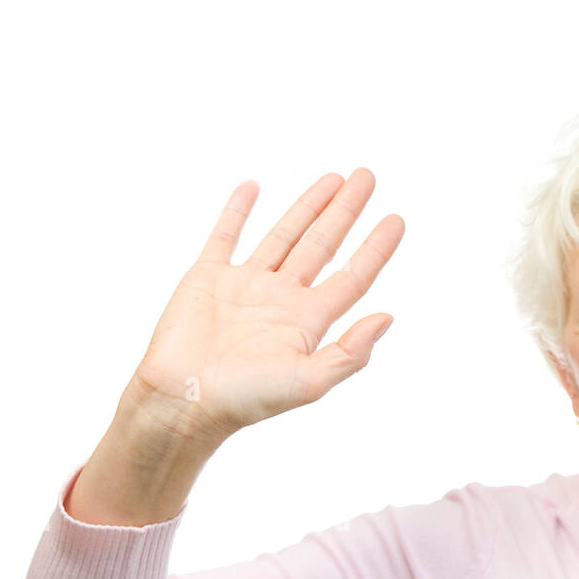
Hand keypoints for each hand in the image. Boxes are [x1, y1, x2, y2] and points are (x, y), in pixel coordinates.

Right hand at [130, 169, 401, 444]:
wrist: (181, 401)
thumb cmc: (244, 400)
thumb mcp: (308, 382)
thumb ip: (349, 353)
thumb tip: (388, 318)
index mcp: (307, 321)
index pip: (352, 276)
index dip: (375, 248)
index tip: (397, 219)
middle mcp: (281, 299)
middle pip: (323, 245)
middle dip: (345, 211)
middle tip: (367, 177)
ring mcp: (245, 285)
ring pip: (284, 235)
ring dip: (308, 206)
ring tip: (334, 178)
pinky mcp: (207, 278)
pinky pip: (225, 236)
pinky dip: (237, 211)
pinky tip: (253, 187)